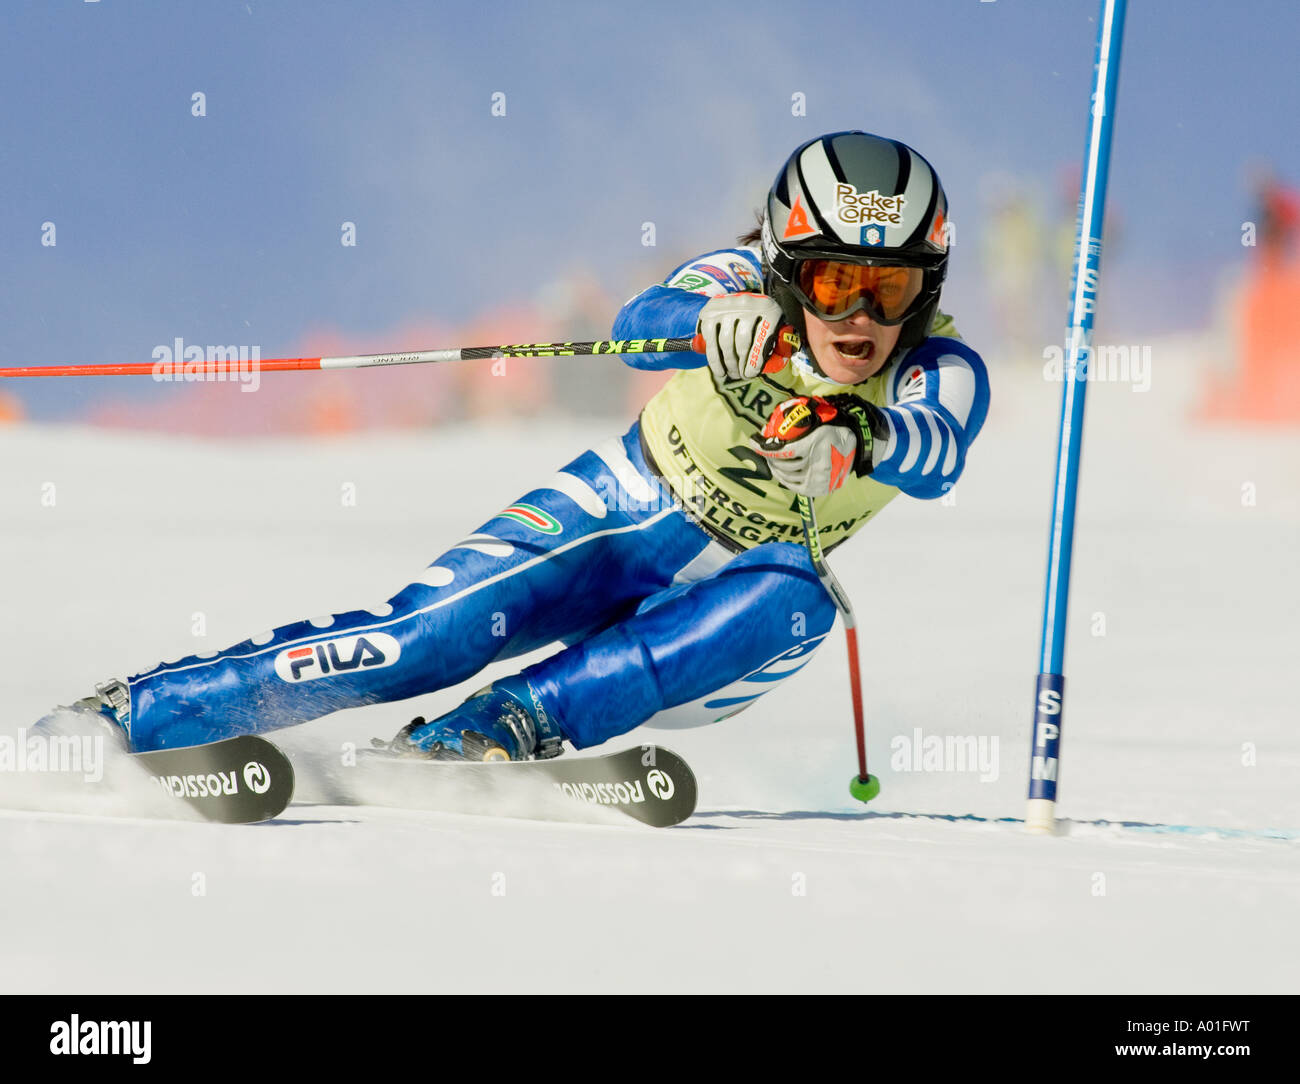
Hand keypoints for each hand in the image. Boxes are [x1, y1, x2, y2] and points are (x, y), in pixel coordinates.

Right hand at [694, 292, 787, 385]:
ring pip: (726, 342)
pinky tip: (719, 370)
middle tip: (741, 376)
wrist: (735, 302)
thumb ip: (782, 340)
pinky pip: (710, 339)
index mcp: (768, 308)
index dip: (756, 360)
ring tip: (732, 374)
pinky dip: (714, 359)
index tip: (751, 374)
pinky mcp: (710, 312)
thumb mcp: (774, 325)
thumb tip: (787, 353)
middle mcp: (747, 303)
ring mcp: (726, 306)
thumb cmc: (760, 321)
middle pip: (743, 341)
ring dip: (728, 364)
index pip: (762, 337)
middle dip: (741, 364)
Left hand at [750, 395, 877, 496]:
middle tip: (765, 449)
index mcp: (816, 445)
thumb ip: (799, 421)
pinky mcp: (819, 489)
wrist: (855, 446)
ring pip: (788, 477)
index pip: (782, 451)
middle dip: (769, 457)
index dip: (764, 447)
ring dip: (776, 468)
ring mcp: (819, 480)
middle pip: (783, 465)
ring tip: (772, 460)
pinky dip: (785, 479)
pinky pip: (795, 486)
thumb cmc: (834, 431)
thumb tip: (776, 419)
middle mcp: (818, 465)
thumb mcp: (817, 422)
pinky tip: (780, 472)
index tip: (753, 442)